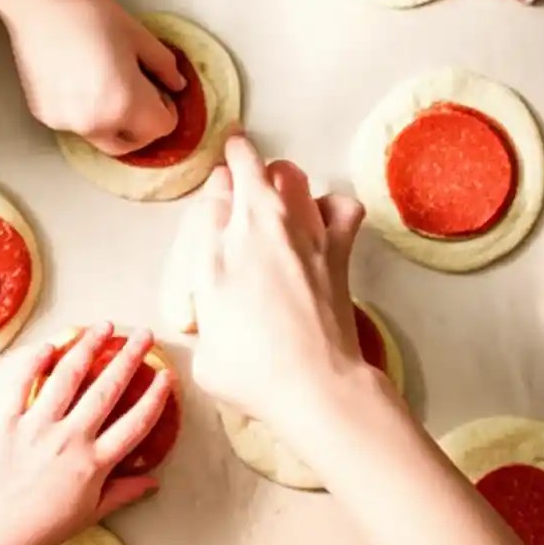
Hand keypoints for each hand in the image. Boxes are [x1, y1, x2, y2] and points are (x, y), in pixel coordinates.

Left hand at [0, 323, 171, 544]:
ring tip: (103, 326)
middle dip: (129, 358)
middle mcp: (69, 439)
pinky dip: (35, 361)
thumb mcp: (89, 513)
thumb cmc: (40, 527)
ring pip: (68, 376)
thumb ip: (122, 492)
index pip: (135, 423)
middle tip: (143, 336)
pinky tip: (50, 344)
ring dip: (88, 346)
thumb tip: (153, 481)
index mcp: (94, 463)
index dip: (155, 397)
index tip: (166, 375)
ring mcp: (37, 427)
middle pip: (107, 390)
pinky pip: (21, 382)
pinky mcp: (5, 421)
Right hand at [7, 0, 183, 155]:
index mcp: (126, 104)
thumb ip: (164, 67)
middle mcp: (96, 123)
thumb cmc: (94, 14)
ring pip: (100, 136)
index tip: (158, 90)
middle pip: (129, 144)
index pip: (160, 128)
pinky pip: (75, 124)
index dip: (165, 110)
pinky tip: (77, 80)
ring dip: (111, 121)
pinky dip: (84, 112)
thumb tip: (177, 85)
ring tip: (103, 83)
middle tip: (136, 96)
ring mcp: (67, 123)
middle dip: (139, 127)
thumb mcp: (140, 38)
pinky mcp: (45, 115)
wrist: (41, 2)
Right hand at [186, 135, 373, 433]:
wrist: (313, 383)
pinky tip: (323, 219)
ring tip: (277, 189)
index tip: (219, 188)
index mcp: (213, 252)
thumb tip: (217, 308)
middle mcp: (255, 230)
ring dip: (280, 175)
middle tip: (241, 169)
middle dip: (242, 161)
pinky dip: (332, 205)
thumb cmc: (251, 373)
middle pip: (248, 166)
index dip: (217, 186)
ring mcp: (300, 233)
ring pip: (290, 173)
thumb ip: (206, 315)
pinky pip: (340, 204)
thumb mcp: (203, 349)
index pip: (214, 192)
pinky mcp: (337, 247)